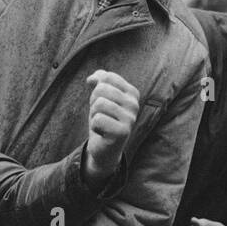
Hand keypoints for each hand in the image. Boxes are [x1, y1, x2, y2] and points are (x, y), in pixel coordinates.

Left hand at [83, 70, 138, 185]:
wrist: (105, 148)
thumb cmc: (103, 119)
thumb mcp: (101, 97)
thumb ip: (99, 81)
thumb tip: (92, 79)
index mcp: (132, 93)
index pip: (107, 77)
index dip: (97, 89)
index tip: (102, 102)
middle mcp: (134, 104)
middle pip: (101, 89)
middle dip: (94, 103)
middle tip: (101, 115)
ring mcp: (130, 118)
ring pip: (99, 104)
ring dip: (94, 115)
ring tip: (102, 123)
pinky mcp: (123, 132)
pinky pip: (97, 120)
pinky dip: (95, 127)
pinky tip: (102, 133)